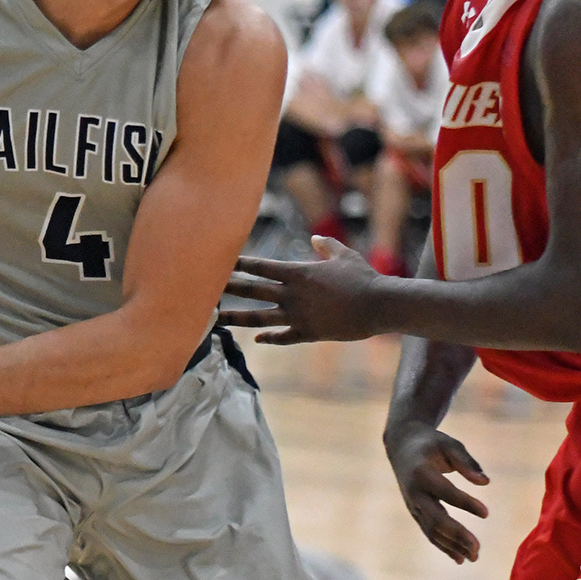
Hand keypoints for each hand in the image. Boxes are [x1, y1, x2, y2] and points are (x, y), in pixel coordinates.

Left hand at [218, 235, 382, 342]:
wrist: (379, 305)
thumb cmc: (364, 277)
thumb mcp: (344, 256)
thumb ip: (326, 247)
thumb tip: (315, 239)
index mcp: (298, 272)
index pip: (260, 266)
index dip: (237, 264)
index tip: (218, 262)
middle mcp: (292, 294)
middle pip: (251, 291)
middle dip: (226, 289)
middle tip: (201, 289)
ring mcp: (298, 315)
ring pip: (258, 318)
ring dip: (235, 318)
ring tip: (214, 320)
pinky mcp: (309, 333)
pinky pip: (283, 337)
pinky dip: (269, 338)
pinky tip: (256, 340)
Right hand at [385, 421, 489, 563]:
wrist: (401, 445)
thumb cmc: (431, 443)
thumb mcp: (450, 445)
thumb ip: (467, 462)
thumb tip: (485, 483)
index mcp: (422, 473)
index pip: (446, 492)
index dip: (465, 503)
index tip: (486, 513)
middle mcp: (414, 492)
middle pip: (436, 519)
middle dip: (457, 535)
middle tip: (478, 548)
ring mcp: (413, 504)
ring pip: (432, 530)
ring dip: (452, 545)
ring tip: (474, 556)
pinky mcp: (414, 512)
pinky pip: (429, 532)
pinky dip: (443, 546)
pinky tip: (459, 557)